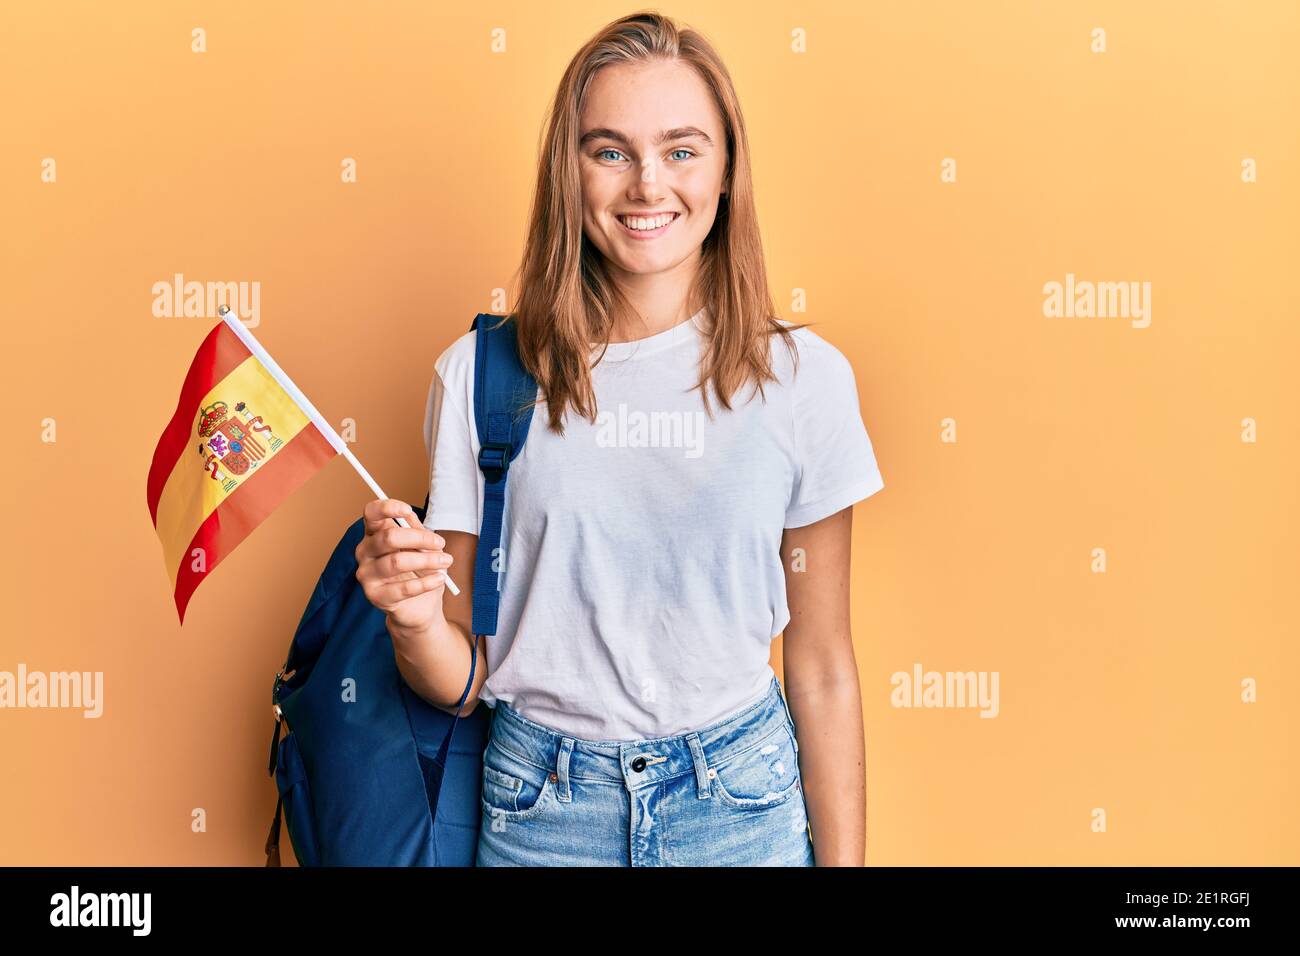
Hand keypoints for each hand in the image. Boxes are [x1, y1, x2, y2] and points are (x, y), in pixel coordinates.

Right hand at [354, 498, 453, 632]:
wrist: (419, 607)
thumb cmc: (419, 571)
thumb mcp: (421, 546)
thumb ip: (415, 529)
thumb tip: (409, 514)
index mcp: (374, 534)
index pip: (370, 513)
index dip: (386, 508)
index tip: (407, 510)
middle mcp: (365, 552)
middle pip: (388, 537)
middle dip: (420, 538)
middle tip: (441, 544)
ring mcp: (366, 575)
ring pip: (396, 562)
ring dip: (427, 561)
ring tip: (445, 562)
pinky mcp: (375, 596)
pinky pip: (403, 588)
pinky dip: (426, 582)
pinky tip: (439, 579)